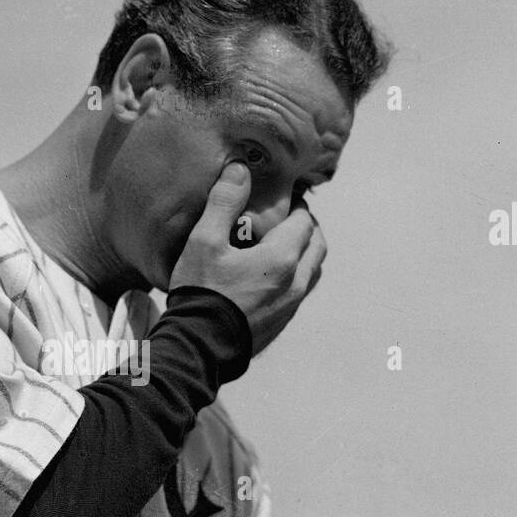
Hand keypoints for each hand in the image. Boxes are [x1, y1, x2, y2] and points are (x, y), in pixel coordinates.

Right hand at [169, 162, 326, 358]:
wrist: (199, 346)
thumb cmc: (202, 292)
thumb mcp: (204, 242)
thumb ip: (224, 203)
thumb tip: (240, 169)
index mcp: (282, 258)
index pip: (303, 221)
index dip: (296, 206)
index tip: (284, 197)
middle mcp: (295, 282)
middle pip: (317, 246)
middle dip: (307, 228)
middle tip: (288, 218)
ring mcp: (291, 306)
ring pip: (312, 271)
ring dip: (305, 253)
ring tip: (283, 246)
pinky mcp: (281, 324)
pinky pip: (299, 293)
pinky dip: (294, 276)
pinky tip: (271, 277)